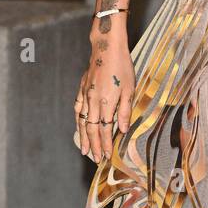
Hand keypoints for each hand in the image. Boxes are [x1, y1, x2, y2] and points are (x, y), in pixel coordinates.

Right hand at [73, 32, 134, 161]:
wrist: (106, 48)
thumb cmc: (122, 67)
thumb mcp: (130, 89)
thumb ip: (125, 111)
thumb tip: (123, 129)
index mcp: (106, 102)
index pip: (105, 129)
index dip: (105, 144)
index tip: (106, 155)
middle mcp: (93, 101)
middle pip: (91, 129)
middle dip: (93, 146)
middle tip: (95, 159)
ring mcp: (85, 95)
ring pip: (82, 122)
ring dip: (83, 137)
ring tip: (84, 150)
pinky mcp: (82, 89)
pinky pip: (77, 109)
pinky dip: (77, 121)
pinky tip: (78, 127)